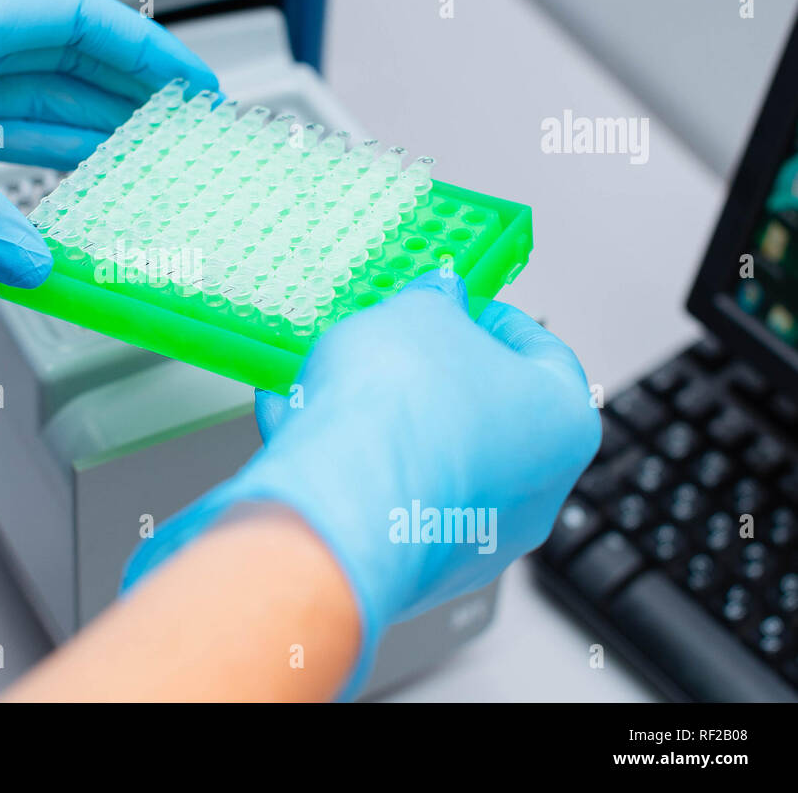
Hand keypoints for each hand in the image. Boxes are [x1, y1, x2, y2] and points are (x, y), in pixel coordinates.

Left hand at [0, 0, 214, 286]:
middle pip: (64, 63)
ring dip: (84, 136)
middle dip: (126, 97)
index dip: (143, 52)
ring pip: (30, 107)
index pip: (79, 19)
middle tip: (180, 135)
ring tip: (141, 168)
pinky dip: (28, 171)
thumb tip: (33, 263)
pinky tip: (59, 196)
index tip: (190, 86)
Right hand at [121, 271, 600, 696]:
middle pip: (480, 411)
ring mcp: (472, 537)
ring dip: (381, 417)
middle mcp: (531, 491)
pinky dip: (346, 460)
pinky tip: (301, 424)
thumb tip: (438, 298)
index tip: (457, 304)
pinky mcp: (408, 564)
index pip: (544, 354)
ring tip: (327, 381)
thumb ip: (435, 299)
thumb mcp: (417, 312)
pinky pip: (379, 497)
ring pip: (424, 457)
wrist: (338, 511)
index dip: (493, 319)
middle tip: (390, 342)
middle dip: (427, 372)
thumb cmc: (399, 413)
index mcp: (562, 423)